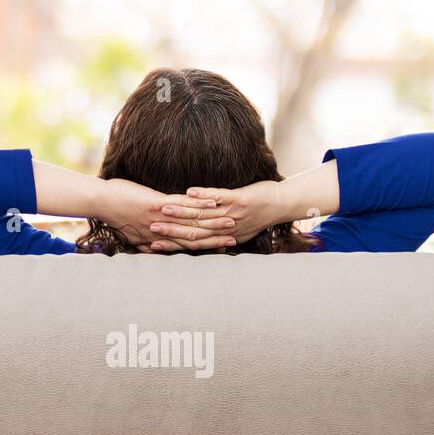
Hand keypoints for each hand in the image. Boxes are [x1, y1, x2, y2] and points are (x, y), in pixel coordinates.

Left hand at [100, 178, 237, 251]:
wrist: (100, 202)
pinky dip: (198, 204)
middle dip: (214, 238)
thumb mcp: (130, 232)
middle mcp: (161, 232)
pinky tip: (214, 203)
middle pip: (193, 237)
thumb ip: (142, 239)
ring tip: (232, 221)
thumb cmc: (114, 214)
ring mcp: (160, 218)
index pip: (184, 245)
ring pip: (191, 222)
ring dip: (212, 222)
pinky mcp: (157, 204)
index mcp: (155, 239)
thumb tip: (149, 246)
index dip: (203, 247)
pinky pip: (182, 205)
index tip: (220, 248)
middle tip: (235, 238)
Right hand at [158, 180, 282, 246]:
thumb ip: (218, 235)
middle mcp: (226, 228)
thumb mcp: (238, 230)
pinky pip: (220, 196)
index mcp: (223, 237)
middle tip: (151, 228)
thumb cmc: (258, 215)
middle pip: (194, 230)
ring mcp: (233, 213)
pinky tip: (189, 190)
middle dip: (171, 229)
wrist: (282, 204)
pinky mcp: (240, 200)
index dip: (172, 243)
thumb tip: (200, 241)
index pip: (192, 242)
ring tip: (163, 208)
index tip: (152, 243)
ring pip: (203, 214)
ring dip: (182, 211)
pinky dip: (204, 194)